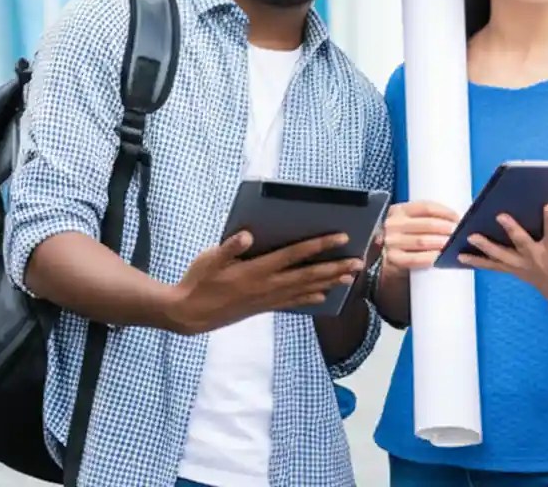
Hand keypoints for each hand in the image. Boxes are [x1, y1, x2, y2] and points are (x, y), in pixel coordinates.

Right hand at [164, 231, 363, 334]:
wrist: (189, 314)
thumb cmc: (199, 281)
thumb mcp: (209, 259)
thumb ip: (230, 247)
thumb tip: (248, 234)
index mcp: (256, 270)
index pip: (294, 255)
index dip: (318, 246)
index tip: (340, 237)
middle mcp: (267, 286)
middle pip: (308, 275)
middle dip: (335, 267)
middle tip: (359, 262)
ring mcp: (267, 299)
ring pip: (305, 290)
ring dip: (329, 283)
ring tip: (350, 278)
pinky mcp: (263, 307)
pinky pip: (292, 302)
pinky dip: (310, 298)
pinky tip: (323, 296)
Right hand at [379, 200, 459, 272]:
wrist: (381, 256)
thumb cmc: (402, 236)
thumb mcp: (407, 221)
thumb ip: (424, 218)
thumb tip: (455, 220)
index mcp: (399, 210)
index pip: (426, 207)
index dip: (445, 212)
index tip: (458, 218)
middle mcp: (394, 224)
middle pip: (427, 224)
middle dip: (447, 229)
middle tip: (461, 233)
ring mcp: (392, 242)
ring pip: (422, 240)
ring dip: (442, 243)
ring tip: (455, 245)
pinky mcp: (393, 259)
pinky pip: (416, 258)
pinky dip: (431, 257)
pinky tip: (441, 257)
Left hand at [459, 204, 547, 305]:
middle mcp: (537, 258)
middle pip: (522, 243)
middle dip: (512, 230)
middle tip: (501, 217)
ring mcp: (523, 266)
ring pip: (502, 255)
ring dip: (485, 246)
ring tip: (469, 237)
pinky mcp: (515, 271)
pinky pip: (493, 267)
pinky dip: (478, 262)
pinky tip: (462, 256)